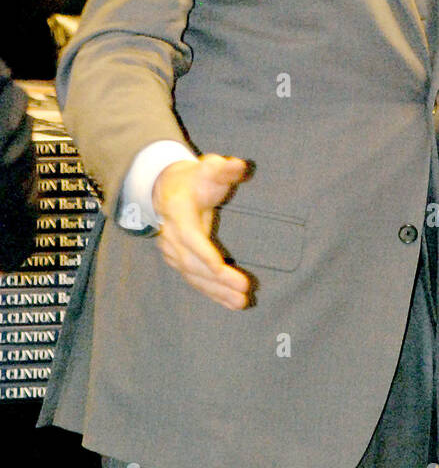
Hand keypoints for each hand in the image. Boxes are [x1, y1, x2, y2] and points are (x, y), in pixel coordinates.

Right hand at [152, 154, 253, 309]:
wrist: (168, 189)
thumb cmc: (194, 178)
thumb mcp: (208, 167)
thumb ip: (224, 168)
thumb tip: (240, 165)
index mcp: (177, 213)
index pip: (190, 238)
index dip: (204, 255)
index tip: (221, 268)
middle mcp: (171, 236)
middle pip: (192, 264)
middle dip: (217, 280)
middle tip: (243, 290)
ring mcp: (173, 251)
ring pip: (193, 276)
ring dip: (216, 292)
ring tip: (241, 303)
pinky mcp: (180, 260)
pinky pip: (195, 280)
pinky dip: (212, 292)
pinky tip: (230, 302)